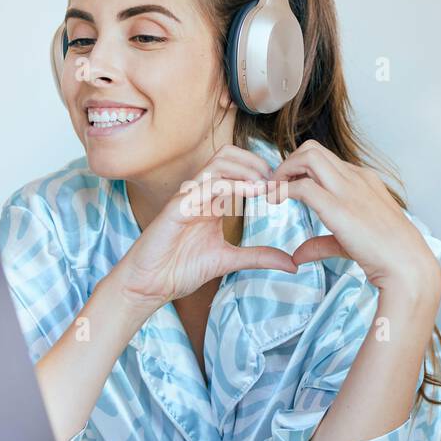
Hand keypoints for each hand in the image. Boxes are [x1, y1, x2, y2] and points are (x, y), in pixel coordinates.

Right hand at [113, 144, 298, 309]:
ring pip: (218, 163)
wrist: (149, 285)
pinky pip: (205, 185)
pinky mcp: (177, 207)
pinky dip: (232, 184)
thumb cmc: (179, 269)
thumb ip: (258, 257)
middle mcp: (200, 193)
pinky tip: (252, 193)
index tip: (283, 190)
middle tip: (276, 183)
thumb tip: (292, 264)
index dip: (262, 172)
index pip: (238, 168)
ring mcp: (188, 197)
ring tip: (266, 186)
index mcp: (212, 201)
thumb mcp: (229, 261)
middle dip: (256, 163)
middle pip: (229, 155)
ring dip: (247, 169)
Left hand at [269, 139, 440, 299]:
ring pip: (307, 156)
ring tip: (272, 191)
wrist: (407, 265)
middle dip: (287, 163)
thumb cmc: (386, 255)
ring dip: (283, 170)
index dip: (300, 170)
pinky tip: (274, 201)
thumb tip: (297, 255)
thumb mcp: (349, 243)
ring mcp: (349, 189)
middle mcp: (356, 178)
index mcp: (363, 180)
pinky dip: (282, 190)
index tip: (285, 186)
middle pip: (312, 149)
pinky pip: (302, 186)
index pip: (325, 159)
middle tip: (274, 185)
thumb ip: (320, 244)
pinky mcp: (339, 207)